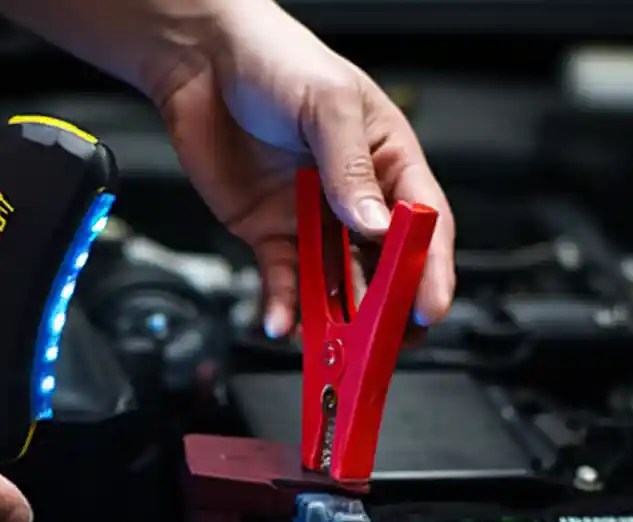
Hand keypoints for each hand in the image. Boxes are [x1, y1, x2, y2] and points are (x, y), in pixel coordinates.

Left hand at [152, 6, 455, 337]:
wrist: (202, 61)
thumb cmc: (277, 61)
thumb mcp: (328, 106)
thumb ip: (350, 170)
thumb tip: (372, 225)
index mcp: (389, 160)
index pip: (423, 223)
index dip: (430, 268)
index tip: (429, 306)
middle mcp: (354, 196)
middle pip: (383, 265)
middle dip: (387, 309)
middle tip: (386, 344)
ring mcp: (311, 218)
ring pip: (335, 283)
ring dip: (336, 320)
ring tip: (335, 349)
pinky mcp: (269, 232)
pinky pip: (283, 279)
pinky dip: (283, 305)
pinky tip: (283, 323)